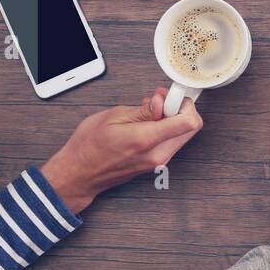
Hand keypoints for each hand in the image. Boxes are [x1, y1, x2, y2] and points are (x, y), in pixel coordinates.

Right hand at [40, 88, 202, 213]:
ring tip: (148, 112)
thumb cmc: (88, 147)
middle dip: (179, 109)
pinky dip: (165, 130)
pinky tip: (147, 124)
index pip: (188, 122)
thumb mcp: (112, 117)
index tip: (171, 96)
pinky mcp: (156, 165)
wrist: (79, 174)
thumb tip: (162, 102)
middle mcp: (158, 155)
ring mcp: (158, 162)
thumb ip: (143, 110)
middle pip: (190, 128)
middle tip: (159, 100)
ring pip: (182, 135)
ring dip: (172, 119)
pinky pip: (171, 143)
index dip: (185, 104)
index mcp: (146, 140)